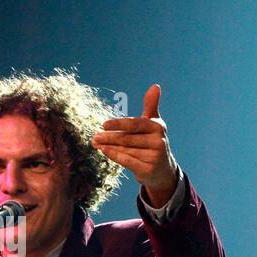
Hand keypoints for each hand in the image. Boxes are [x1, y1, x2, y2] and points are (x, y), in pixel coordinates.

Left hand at [91, 83, 179, 207]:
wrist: (162, 170)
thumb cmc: (153, 142)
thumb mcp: (153, 123)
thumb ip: (151, 105)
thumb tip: (155, 85)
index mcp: (158, 127)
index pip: (135, 124)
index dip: (119, 124)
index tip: (103, 124)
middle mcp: (158, 141)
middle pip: (127, 138)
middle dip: (109, 137)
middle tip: (94, 136)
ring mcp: (155, 156)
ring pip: (125, 149)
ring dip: (108, 146)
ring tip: (95, 142)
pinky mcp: (148, 169)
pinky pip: (127, 161)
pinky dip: (114, 155)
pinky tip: (103, 151)